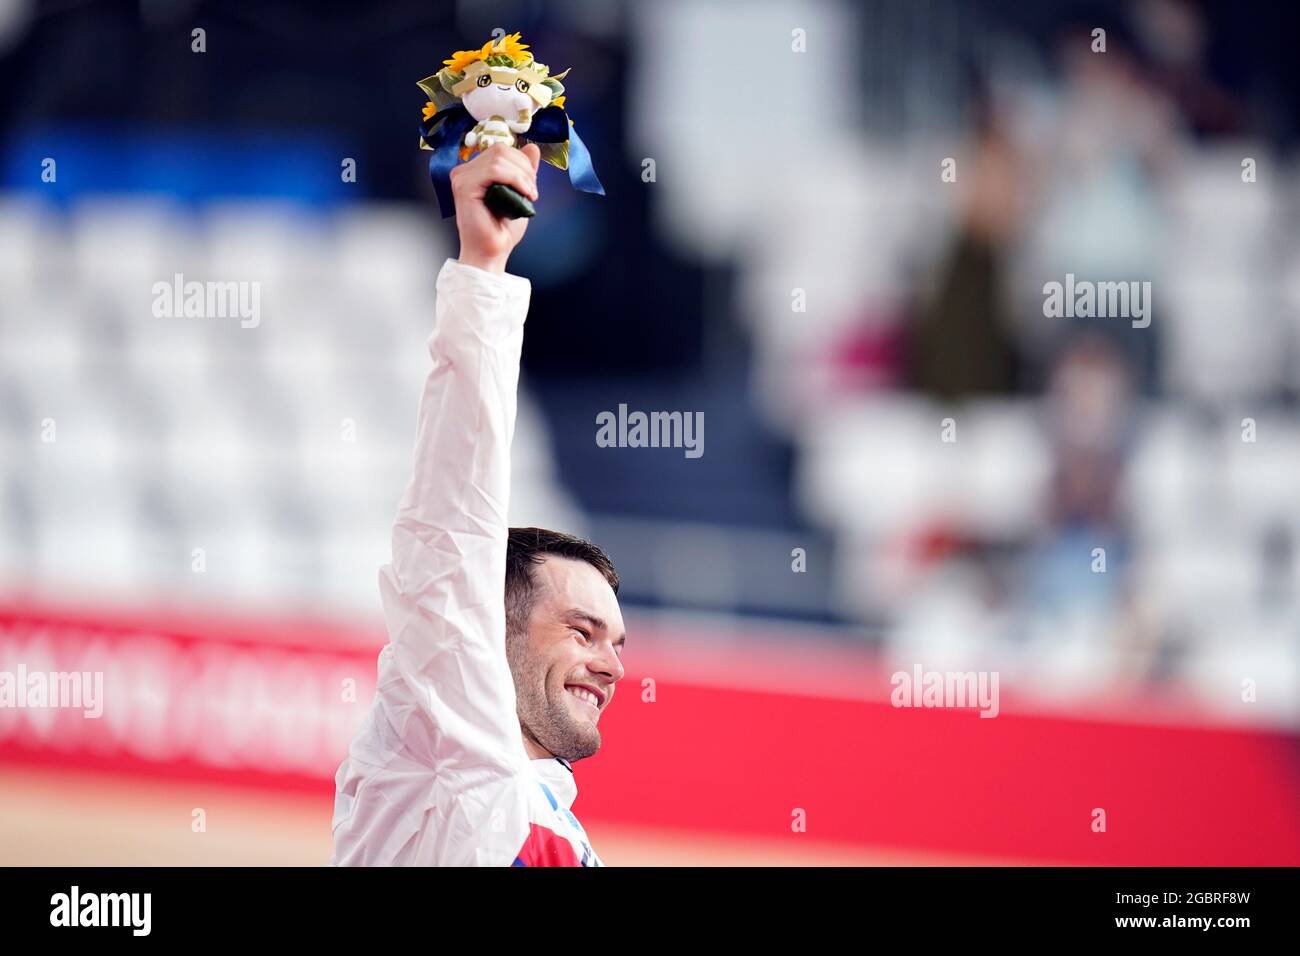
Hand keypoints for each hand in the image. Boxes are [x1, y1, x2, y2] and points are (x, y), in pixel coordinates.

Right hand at [451, 142, 540, 273]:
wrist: (492, 252)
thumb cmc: (501, 229)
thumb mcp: (518, 192)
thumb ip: (522, 170)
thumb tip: (532, 147)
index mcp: (474, 171)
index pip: (501, 150)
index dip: (522, 163)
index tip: (532, 186)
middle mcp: (464, 171)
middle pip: (501, 149)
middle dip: (524, 168)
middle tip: (532, 191)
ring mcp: (461, 177)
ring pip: (499, 157)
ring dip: (522, 175)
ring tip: (530, 194)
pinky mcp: (464, 186)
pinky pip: (494, 170)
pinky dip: (515, 179)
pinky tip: (524, 193)